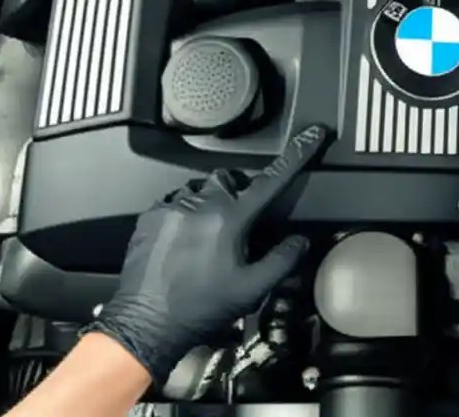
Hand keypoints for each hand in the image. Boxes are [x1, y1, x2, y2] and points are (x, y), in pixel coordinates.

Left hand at [87, 125, 330, 384]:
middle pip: (230, 180)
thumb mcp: (251, 290)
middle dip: (239, 194)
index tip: (312, 135)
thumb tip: (299, 240)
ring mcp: (171, 207)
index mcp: (229, 218)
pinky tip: (185, 242)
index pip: (271, 179)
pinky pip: (175, 201)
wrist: (146, 323)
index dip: (296, 155)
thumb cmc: (200, 308)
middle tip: (239, 228)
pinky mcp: (149, 216)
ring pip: (201, 189)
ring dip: (210, 204)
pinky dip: (185, 213)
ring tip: (208, 239)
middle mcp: (199, 203)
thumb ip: (281, 260)